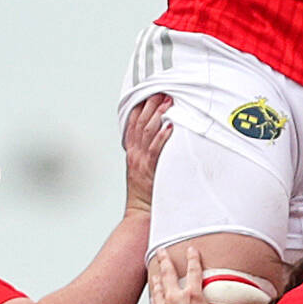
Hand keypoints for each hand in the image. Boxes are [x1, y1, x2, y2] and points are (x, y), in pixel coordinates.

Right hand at [121, 94, 172, 215]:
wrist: (140, 213)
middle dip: (150, 105)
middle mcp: (135, 154)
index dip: (140, 106)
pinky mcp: (150, 169)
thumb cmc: (146, 191)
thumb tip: (163, 133)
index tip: (149, 92)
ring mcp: (141, 161)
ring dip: (158, 115)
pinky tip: (170, 126)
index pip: (132, 123)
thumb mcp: (142, 167)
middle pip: (140, 123)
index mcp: (132, 152)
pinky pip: (155, 149)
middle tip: (162, 91)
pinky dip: (162, 136)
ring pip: (147, 132)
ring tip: (168, 101)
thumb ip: (148, 151)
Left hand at [150, 247, 257, 303]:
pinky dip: (153, 294)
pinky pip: (153, 302)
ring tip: (155, 270)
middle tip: (162, 250)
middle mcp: (175, 299)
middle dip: (166, 260)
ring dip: (157, 276)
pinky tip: (153, 294)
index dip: (193, 258)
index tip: (191, 249)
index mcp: (193, 296)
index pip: (193, 270)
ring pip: (158, 287)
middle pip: (168, 273)